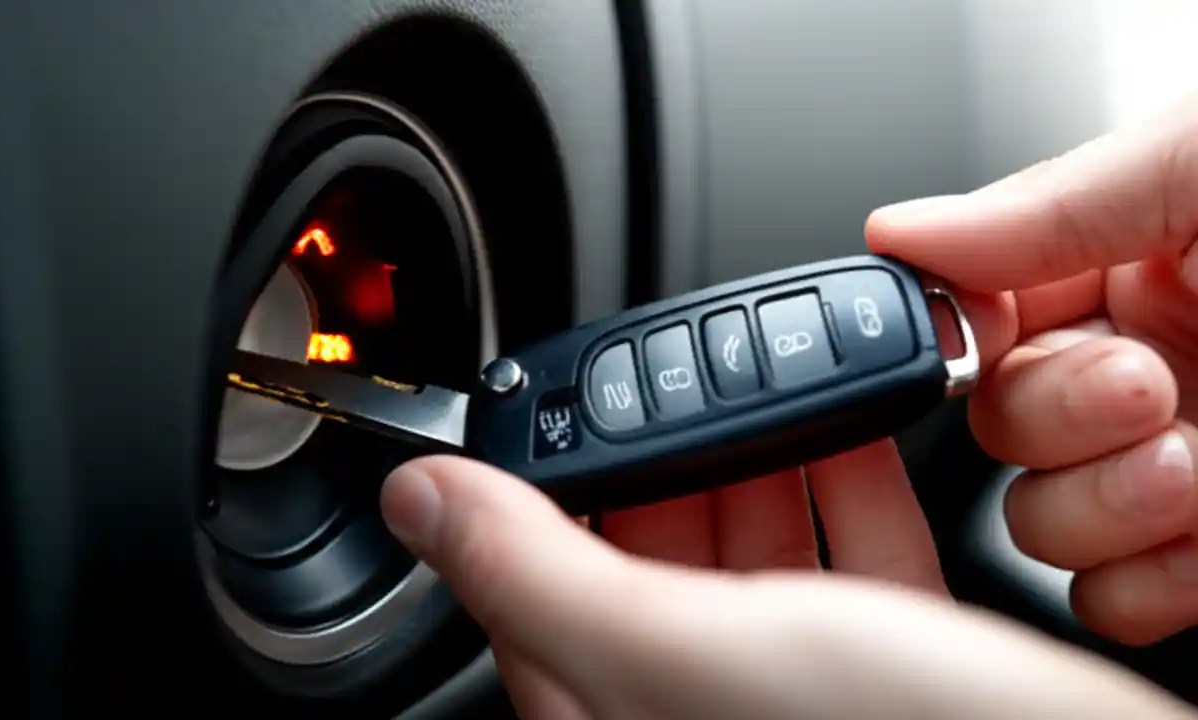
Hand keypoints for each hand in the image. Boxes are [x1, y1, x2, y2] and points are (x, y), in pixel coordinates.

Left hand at [379, 455, 1192, 718]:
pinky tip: (850, 437)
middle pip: (650, 558)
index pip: (530, 586)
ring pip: (754, 555)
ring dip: (758, 459)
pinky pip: (850, 567)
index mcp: (617, 713)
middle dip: (666, 458)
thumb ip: (538, 571)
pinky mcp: (894, 676)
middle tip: (674, 374)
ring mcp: (795, 696)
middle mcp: (698, 710)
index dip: (535, 487)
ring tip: (759, 384)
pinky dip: (847, 490)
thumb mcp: (683, 649)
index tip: (555, 406)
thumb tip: (423, 503)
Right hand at [868, 92, 1197, 644]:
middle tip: (1144, 382)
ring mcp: (1176, 462)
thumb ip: (1047, 209)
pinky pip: (1121, 600)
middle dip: (1055, 416)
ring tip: (1189, 454)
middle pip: (996, 432)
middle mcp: (1138, 364)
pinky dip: (1146, 580)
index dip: (957, 338)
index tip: (980, 340)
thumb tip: (901, 234)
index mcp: (1121, 260)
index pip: (973, 318)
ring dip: (1098, 504)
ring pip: (1043, 524)